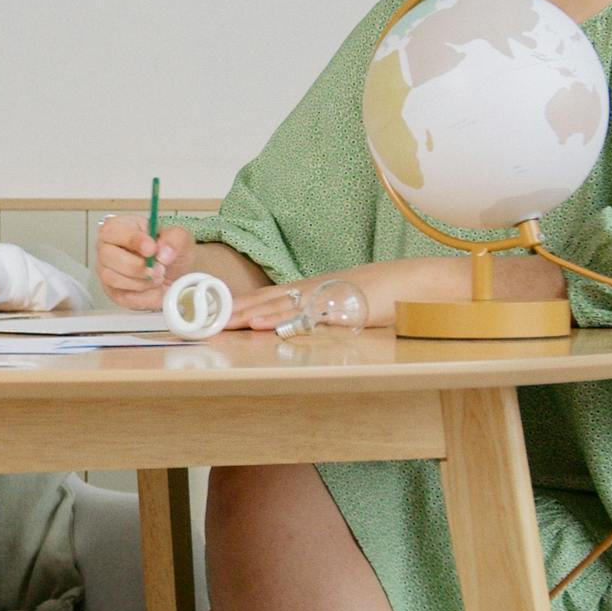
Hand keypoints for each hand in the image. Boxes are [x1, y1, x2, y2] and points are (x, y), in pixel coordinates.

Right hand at [98, 214, 198, 302]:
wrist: (178, 275)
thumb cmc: (171, 252)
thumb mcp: (180, 238)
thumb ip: (174, 239)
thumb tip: (163, 252)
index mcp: (120, 227)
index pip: (113, 231)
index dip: (132, 240)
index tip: (152, 249)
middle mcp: (108, 248)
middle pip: (108, 256)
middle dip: (137, 266)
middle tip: (159, 268)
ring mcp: (107, 271)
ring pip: (113, 278)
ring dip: (141, 282)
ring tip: (159, 278)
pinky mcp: (114, 293)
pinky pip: (123, 297)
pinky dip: (144, 296)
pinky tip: (154, 289)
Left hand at [224, 265, 394, 331]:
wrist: (409, 283)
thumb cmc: (378, 296)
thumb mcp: (341, 306)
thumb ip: (318, 315)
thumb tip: (296, 328)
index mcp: (308, 291)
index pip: (266, 297)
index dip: (239, 305)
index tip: (213, 314)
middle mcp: (309, 290)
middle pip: (263, 299)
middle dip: (232, 310)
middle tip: (203, 320)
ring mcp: (320, 296)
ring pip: (275, 305)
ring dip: (246, 315)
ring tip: (221, 322)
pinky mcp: (334, 306)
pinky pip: (301, 314)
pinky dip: (278, 319)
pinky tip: (259, 325)